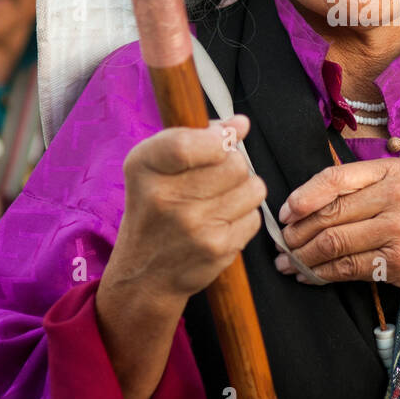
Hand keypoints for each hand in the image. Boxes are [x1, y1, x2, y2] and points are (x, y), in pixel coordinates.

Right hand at [105, 115, 265, 307]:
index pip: (186, 144)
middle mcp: (165, 198)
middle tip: (216, 177)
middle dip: (234, 164)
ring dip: (244, 190)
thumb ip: (197, 137)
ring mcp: (193, 226)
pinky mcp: (217, 248)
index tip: (222, 141)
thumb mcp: (154, 165)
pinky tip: (221, 222)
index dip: (217, 138)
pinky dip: (244, 216)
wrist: (145, 274)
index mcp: (144, 168)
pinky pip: (255, 216)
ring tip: (220, 199)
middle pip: (234, 163)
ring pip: (253, 187)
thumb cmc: (154, 208)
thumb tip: (241, 124)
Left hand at [276, 157, 399, 297]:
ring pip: (332, 241)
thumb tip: (315, 200)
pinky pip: (346, 268)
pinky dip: (321, 274)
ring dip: (303, 255)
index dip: (303, 196)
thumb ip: (370, 185)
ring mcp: (395, 229)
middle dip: (297, 231)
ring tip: (288, 262)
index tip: (286, 211)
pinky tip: (309, 276)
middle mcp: (394, 196)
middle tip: (282, 242)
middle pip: (329, 212)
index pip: (335, 178)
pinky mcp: (396, 262)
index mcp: (394, 170)